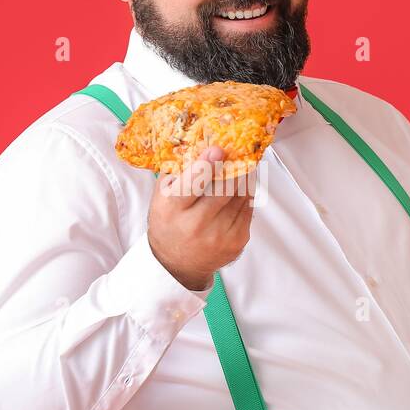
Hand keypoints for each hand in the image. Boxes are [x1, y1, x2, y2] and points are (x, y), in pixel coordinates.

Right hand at [147, 145, 254, 290]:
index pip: (193, 184)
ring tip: (238, 170)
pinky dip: (244, 197)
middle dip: (232, 168)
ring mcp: (219, 236)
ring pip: (240, 197)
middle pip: (223, 189)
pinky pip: (248, 209)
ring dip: (241, 180)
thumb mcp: (162, 196)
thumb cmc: (169, 223)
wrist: (176, 263)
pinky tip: (237, 192)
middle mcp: (196, 225)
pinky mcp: (236, 242)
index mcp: (173, 209)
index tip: (218, 150)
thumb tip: (201, 145)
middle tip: (236, 154)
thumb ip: (179, 172)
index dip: (207, 165)